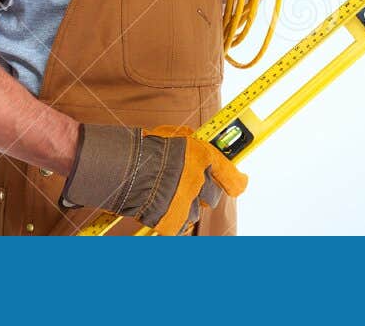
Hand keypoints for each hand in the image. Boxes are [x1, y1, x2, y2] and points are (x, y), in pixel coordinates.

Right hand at [59, 123, 247, 234]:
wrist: (124, 166)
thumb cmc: (144, 149)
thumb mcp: (173, 137)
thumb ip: (191, 146)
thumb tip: (199, 145)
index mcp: (202, 157)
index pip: (230, 173)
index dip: (237, 181)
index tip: (241, 184)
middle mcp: (200, 180)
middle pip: (213, 196)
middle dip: (205, 194)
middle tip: (189, 190)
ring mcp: (188, 201)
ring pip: (197, 212)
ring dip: (187, 208)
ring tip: (168, 198)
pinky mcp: (174, 220)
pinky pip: (180, 226)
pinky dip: (174, 222)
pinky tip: (162, 213)